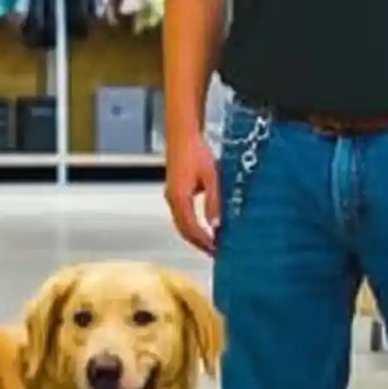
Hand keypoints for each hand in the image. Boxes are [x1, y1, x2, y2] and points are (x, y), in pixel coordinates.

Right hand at [164, 135, 219, 254]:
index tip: (217, 250)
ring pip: (181, 224)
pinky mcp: (173, 192)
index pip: (191, 228)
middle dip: (199, 243)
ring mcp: (171, 196)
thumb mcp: (212, 177)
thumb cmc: (196, 152)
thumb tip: (217, 225)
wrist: (183, 136)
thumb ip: (214, 202)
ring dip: (195, 235)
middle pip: (184, 230)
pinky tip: (203, 226)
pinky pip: (181, 216)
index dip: (204, 242)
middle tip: (215, 252)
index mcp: (179, 198)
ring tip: (211, 243)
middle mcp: (172, 199)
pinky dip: (191, 225)